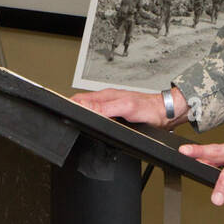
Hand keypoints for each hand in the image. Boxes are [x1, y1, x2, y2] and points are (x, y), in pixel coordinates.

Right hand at [70, 87, 187, 127]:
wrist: (165, 114)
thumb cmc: (149, 109)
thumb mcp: (125, 107)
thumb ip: (104, 107)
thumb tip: (85, 107)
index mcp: (105, 96)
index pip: (80, 99)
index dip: (68, 105)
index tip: (58, 110)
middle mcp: (107, 101)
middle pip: (83, 105)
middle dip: (71, 111)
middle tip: (63, 120)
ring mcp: (112, 108)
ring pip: (91, 111)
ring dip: (82, 116)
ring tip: (74, 122)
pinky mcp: (118, 116)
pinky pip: (101, 118)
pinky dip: (94, 122)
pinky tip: (93, 127)